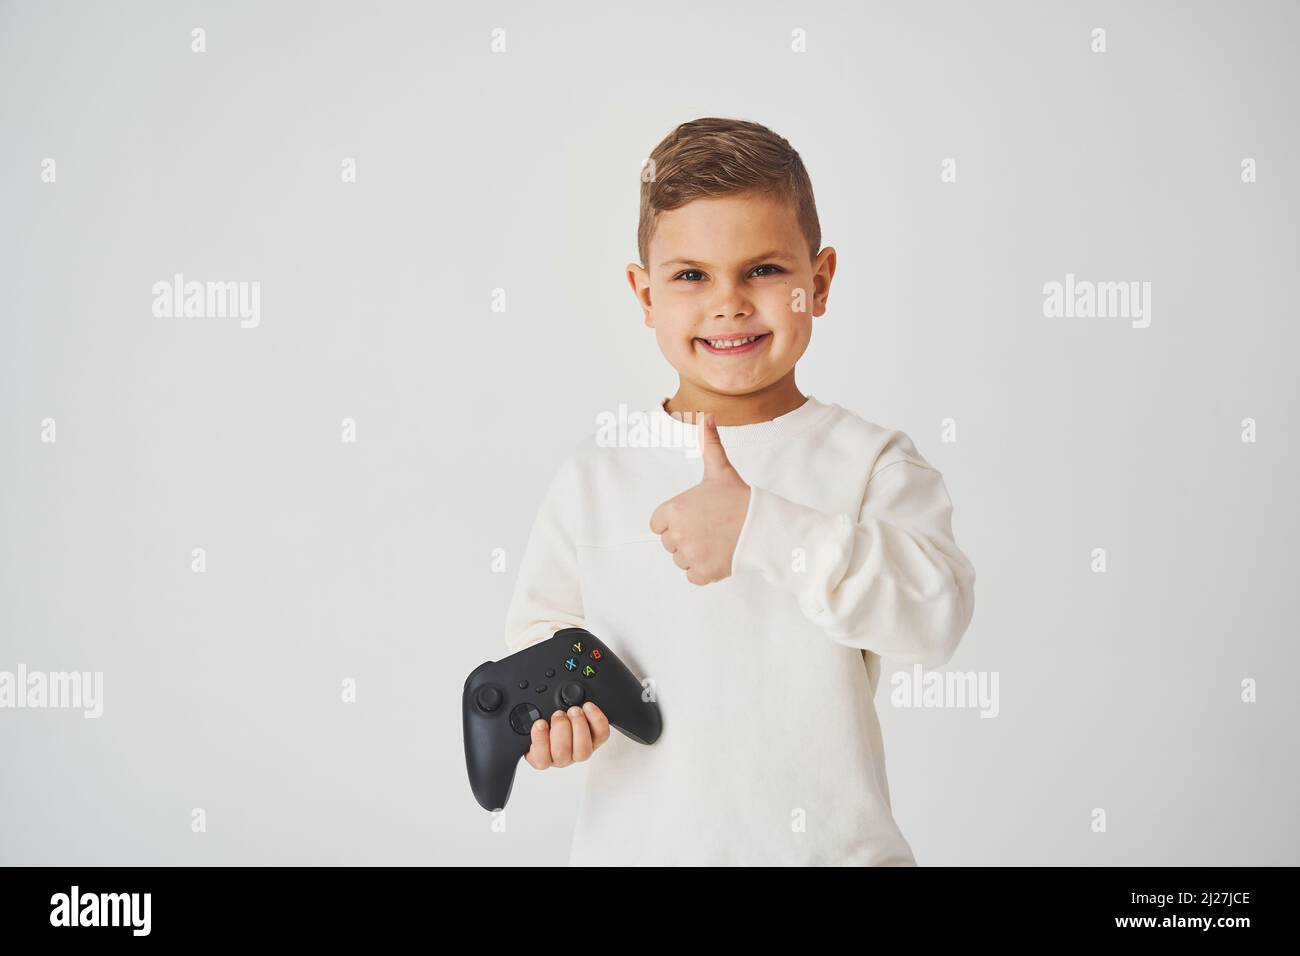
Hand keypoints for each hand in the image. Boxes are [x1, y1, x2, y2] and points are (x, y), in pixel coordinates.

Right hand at [524, 702, 610, 769]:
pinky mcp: (596, 740)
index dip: (540, 742)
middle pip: (562, 754)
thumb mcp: (530, 721)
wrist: (564, 715)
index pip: (540, 760)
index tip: (540, 723)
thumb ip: (526, 721)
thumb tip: (526, 716)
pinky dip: (597, 720)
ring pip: (583, 750)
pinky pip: (601, 735)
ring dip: (578, 726)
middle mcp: (561, 756)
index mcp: (542, 755)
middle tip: (558, 713)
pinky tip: (588, 708)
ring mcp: (579, 750)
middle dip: (560, 729)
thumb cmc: (545, 719)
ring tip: (574, 710)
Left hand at [649, 413, 751, 585]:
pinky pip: (692, 575)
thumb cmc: (738, 497)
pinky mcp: (702, 573)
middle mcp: (677, 534)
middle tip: (709, 528)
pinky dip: (704, 570)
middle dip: (685, 537)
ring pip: (680, 559)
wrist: (763, 526)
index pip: (657, 524)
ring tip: (715, 540)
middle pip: (669, 543)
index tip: (695, 516)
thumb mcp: (719, 470)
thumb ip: (709, 445)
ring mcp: (690, 555)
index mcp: (673, 509)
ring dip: (695, 554)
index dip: (675, 520)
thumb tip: (706, 416)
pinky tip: (718, 554)